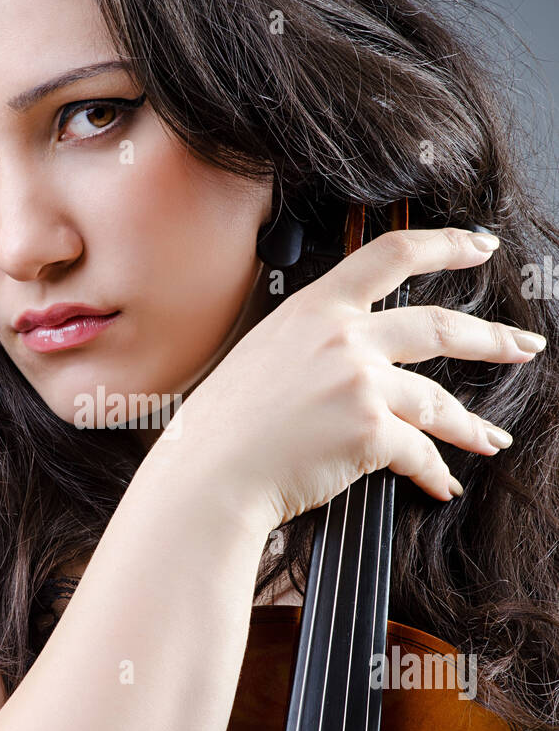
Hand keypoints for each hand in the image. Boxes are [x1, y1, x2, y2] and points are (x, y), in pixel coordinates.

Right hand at [173, 227, 542, 532]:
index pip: (391, 254)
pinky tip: (443, 485)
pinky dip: (435, 474)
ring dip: (471, 425)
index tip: (481, 246)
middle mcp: (342, 337)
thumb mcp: (261, 357)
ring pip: (438, 400)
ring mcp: (359, 381)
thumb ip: (311, 345)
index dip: (445, 244)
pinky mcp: (370, 431)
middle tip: (523, 345)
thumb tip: (353, 360)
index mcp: (313, 309)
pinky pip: (420, 453)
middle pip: (438, 326)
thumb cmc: (222, 428)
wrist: (208, 476)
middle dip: (492, 339)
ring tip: (492, 439)